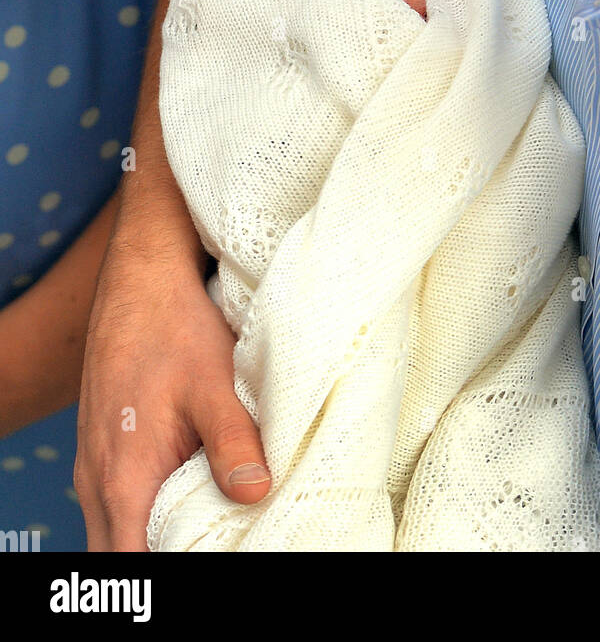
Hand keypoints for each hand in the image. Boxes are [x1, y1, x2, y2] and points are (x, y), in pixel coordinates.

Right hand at [74, 232, 270, 551]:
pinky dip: (149, 517)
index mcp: (123, 478)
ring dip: (157, 541)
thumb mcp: (214, 383)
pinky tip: (191, 501)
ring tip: (213, 530)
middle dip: (168, 559)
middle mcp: (98, 483)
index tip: (219, 552)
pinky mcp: (104, 452)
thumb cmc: (176, 327)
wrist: (141, 278)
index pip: (135, 567)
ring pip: (117, 535)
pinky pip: (117, 508)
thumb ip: (233, 442)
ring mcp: (95, 469)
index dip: (176, 568)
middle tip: (223, 543)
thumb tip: (257, 494)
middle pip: (121, 558)